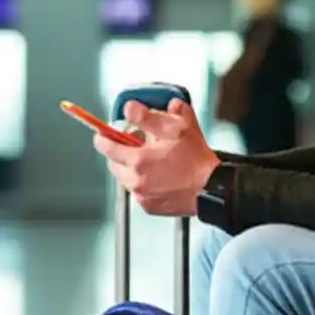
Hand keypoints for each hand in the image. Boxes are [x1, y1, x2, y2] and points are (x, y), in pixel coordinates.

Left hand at [94, 98, 219, 216]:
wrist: (212, 188)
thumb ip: (148, 116)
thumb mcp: (176, 128)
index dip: (102, 138)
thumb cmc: (196, 158)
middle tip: (133, 144)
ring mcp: (142, 196)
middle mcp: (136, 181)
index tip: (102, 133)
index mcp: (138, 160)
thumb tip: (130, 108)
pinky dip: (142, 182)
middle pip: (113, 164)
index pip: (107, 147)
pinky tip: (158, 175)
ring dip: (131, 168)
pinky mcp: (149, 207)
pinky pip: (137, 191)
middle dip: (119, 153)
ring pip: (125, 178)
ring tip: (150, 160)